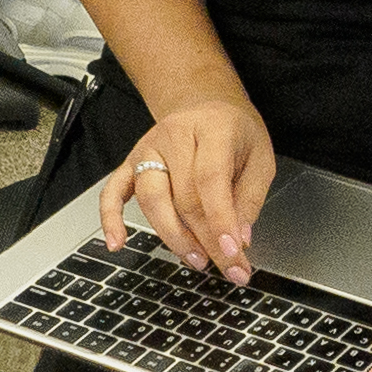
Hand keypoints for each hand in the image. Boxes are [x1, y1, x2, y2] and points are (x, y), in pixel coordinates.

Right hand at [105, 92, 271, 282]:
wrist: (207, 105)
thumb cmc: (234, 133)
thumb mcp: (260, 158)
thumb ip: (250, 198)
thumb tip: (238, 239)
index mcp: (212, 128)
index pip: (210, 179)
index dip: (220, 220)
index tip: (232, 252)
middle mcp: (175, 135)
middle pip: (182, 196)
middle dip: (204, 239)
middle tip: (226, 266)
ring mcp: (148, 149)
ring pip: (151, 199)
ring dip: (172, 236)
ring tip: (196, 259)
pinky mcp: (130, 163)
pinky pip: (113, 192)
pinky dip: (111, 218)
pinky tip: (117, 243)